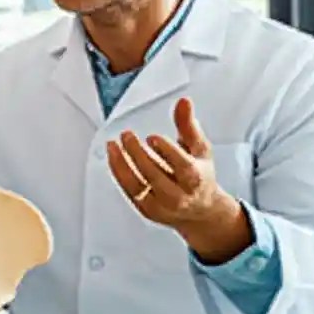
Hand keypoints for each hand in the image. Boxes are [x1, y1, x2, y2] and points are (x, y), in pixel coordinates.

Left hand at [107, 97, 252, 263]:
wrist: (200, 211)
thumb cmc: (200, 176)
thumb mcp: (200, 148)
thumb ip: (188, 124)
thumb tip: (183, 102)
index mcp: (197, 179)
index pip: (183, 167)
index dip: (167, 151)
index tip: (152, 137)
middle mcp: (180, 196)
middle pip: (156, 175)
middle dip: (138, 154)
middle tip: (127, 135)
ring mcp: (162, 206)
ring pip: (138, 186)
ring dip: (122, 164)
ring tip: (113, 144)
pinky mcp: (147, 210)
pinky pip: (129, 191)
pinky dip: (119, 172)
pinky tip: (113, 156)